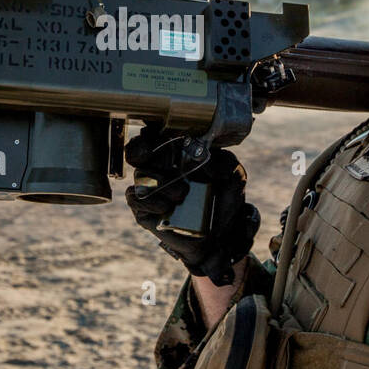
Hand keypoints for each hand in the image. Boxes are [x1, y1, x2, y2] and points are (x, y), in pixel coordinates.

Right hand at [123, 124, 259, 285]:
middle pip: (138, 150)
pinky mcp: (145, 209)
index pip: (157, 135)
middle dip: (139, 149)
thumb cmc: (223, 200)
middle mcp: (161, 168)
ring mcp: (151, 189)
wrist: (220, 236)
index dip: (151, 132)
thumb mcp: (233, 176)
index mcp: (179, 153)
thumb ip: (225, 162)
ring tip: (181, 194)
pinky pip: (135, 199)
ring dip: (157, 181)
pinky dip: (148, 201)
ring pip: (140, 174)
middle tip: (147, 153)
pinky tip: (166, 207)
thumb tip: (207, 159)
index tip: (155, 133)